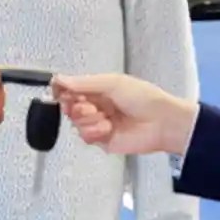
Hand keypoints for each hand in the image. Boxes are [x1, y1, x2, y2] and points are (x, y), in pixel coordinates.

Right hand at [52, 73, 197, 155]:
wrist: (161, 122)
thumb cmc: (143, 98)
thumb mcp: (112, 82)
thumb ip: (83, 82)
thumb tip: (59, 79)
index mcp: (99, 89)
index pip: (71, 89)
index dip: (63, 91)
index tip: (61, 91)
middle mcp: (97, 106)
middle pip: (69, 106)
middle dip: (76, 106)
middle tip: (90, 105)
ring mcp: (98, 123)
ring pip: (76, 123)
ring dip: (88, 119)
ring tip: (105, 117)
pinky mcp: (102, 140)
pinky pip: (85, 137)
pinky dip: (94, 131)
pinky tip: (107, 127)